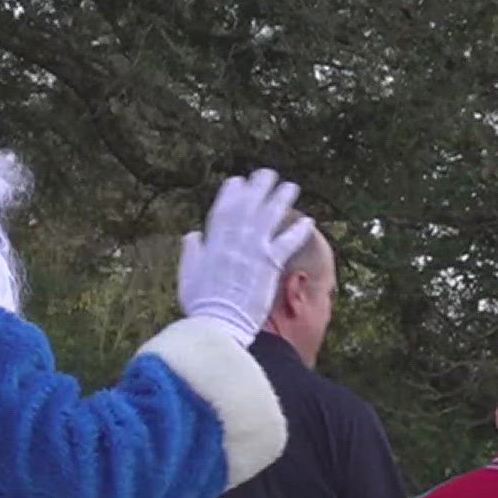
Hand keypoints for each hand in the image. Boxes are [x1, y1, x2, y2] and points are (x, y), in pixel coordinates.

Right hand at [177, 169, 316, 346]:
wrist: (218, 324)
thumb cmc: (201, 304)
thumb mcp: (188, 276)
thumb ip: (192, 252)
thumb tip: (192, 234)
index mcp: (213, 243)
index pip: (223, 210)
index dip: (232, 193)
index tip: (238, 181)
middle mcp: (234, 242)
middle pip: (248, 207)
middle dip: (258, 188)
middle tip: (267, 174)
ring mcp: (252, 251)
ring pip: (269, 218)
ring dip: (280, 200)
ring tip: (291, 186)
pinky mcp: (269, 265)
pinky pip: (287, 243)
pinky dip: (298, 232)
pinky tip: (309, 221)